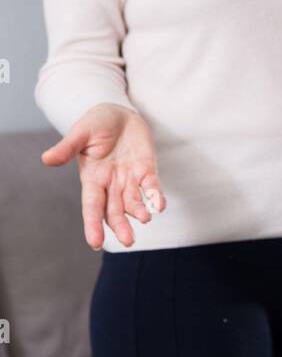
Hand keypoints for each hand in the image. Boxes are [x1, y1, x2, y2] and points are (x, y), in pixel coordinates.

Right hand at [40, 104, 166, 250]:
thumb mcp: (80, 133)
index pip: (92, 206)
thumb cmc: (95, 124)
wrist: (118, 113)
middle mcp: (111, 183)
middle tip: (128, 241)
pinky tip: (160, 204)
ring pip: (134, 202)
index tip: (95, 243)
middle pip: (114, 210)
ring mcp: (129, 178)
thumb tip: (46, 159)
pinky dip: (156, 195)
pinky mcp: (146, 169)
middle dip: (121, 226)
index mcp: (92, 178)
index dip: (93, 224)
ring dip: (139, 211)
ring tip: (145, 218)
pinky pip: (151, 185)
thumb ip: (67, 147)